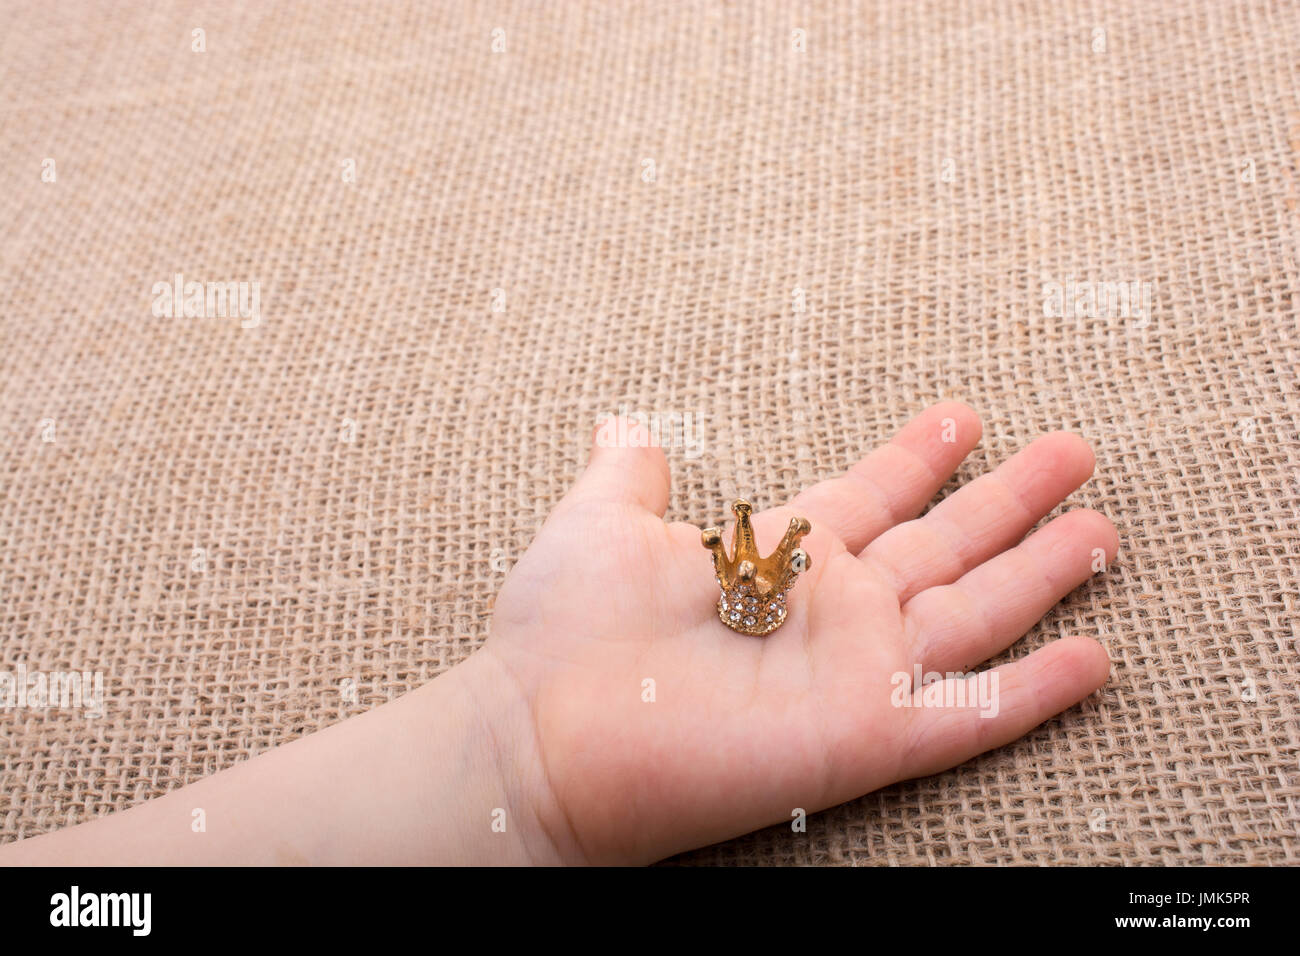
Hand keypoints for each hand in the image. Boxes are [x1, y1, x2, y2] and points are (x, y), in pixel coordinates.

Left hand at [481, 401, 1116, 864]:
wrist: (542, 731)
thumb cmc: (561, 628)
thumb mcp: (598, 523)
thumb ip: (628, 475)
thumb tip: (626, 427)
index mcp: (778, 555)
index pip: (869, 495)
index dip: (916, 456)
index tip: (962, 413)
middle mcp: (828, 609)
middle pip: (942, 544)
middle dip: (1007, 499)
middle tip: (1071, 450)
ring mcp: (853, 670)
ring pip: (973, 614)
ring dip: (1039, 575)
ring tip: (1100, 530)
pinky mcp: (865, 734)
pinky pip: (970, 713)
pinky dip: (1032, 691)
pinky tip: (1092, 658)